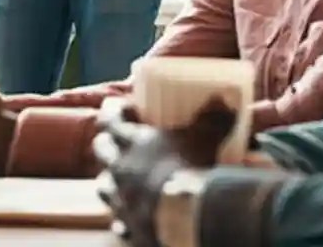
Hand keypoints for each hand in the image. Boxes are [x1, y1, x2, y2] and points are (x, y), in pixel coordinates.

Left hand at [94, 97, 233, 246]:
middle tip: (114, 140)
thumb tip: (222, 99)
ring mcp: (120, 197)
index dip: (112, 112)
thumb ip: (211, 119)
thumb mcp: (204, 138)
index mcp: (134, 143)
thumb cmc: (189, 169)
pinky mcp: (127, 224)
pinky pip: (118, 220)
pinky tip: (128, 220)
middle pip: (101, 150)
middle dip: (105, 143)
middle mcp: (121, 168)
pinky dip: (122, 218)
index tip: (120, 108)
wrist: (183, 215)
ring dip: (108, 181)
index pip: (111, 120)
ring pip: (103, 186)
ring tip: (117, 181)